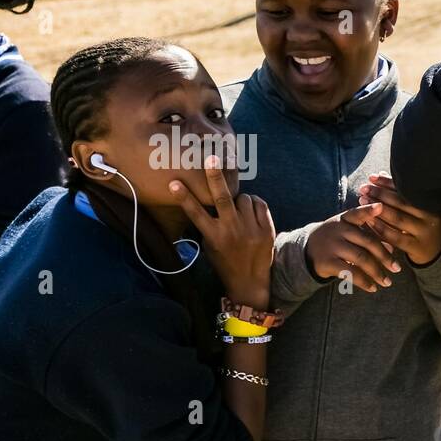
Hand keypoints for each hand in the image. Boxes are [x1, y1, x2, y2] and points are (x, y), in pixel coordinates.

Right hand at [169, 155, 273, 308]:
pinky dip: (254, 203)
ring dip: (240, 199)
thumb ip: (209, 224)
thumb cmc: (225, 262)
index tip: (174, 183)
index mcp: (213, 236)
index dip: (184, 197)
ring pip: (244, 198)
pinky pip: (260, 204)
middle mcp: (231, 230)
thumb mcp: (209, 246)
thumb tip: (207, 201)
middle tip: (211, 158)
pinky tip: (250, 211)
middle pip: (223, 198)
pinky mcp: (267, 230)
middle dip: (215, 177)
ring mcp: (251, 229)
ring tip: (238, 210)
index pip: (196, 212)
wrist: (250, 281)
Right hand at [305, 204, 401, 292]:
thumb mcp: (347, 232)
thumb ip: (368, 236)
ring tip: (387, 282)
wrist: (306, 251)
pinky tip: (372, 288)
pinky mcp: (327, 262)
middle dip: (385, 256)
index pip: (358, 214)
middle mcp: (338, 230)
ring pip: (361, 259)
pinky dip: (364, 282)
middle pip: (368, 241)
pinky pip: (350, 273)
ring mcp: (332, 246)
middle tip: (397, 268)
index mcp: (344, 219)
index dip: (369, 210)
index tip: (382, 206)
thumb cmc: (336, 240)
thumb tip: (392, 247)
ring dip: (377, 272)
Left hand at [358, 174, 440, 265]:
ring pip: (397, 219)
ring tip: (362, 200)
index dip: (388, 182)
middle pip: (402, 203)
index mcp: (432, 203)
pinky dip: (379, 227)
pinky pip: (394, 237)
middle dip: (380, 194)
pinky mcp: (416, 247)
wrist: (439, 248)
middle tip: (364, 189)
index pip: (407, 189)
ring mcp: (424, 233)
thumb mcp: (418, 206)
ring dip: (377, 209)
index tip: (372, 177)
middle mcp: (430, 217)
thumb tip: (381, 174)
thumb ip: (402, 192)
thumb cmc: (423, 221)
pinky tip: (367, 220)